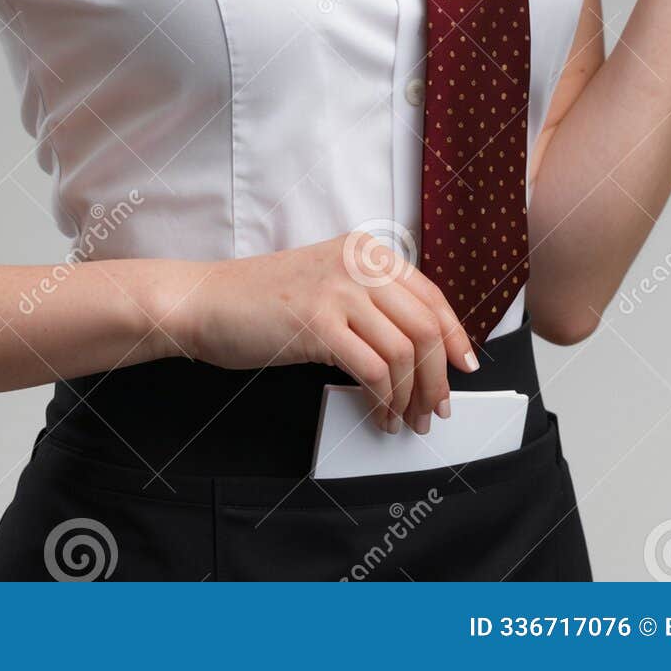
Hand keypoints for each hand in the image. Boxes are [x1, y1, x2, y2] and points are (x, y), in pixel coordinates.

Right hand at [166, 232, 479, 433]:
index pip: (430, 295)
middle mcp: (356, 262)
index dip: (455, 336)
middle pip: (424, 325)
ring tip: (404, 420)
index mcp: (364, 250)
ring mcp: (336, 290)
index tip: (465, 368)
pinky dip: (383, 400)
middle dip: (438, 377)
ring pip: (404, 351)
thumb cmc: (261, 301)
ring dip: (412, 395)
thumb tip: (419, 349)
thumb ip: (369, 301)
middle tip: (434, 410)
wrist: (205, 302)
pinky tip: (378, 414)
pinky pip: (373, 369)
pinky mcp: (316, 323)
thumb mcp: (326, 285)